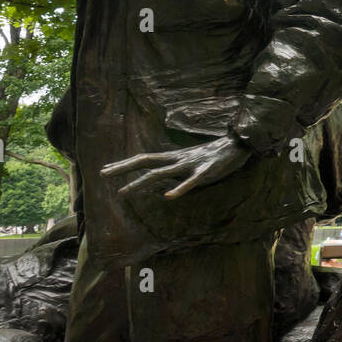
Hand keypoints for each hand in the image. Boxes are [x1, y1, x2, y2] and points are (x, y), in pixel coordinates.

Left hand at [101, 136, 251, 199]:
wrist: (240, 144)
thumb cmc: (216, 155)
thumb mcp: (192, 160)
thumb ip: (178, 168)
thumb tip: (165, 180)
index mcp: (174, 157)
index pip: (144, 159)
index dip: (124, 164)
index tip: (106, 169)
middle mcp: (178, 159)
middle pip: (145, 162)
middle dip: (123, 169)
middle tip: (102, 174)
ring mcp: (190, 165)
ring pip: (161, 174)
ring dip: (140, 183)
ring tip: (123, 193)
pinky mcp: (206, 172)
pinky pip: (191, 182)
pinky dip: (179, 189)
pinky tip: (168, 196)